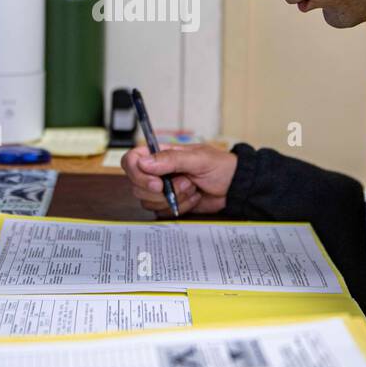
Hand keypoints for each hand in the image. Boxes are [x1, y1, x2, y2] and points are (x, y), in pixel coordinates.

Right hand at [121, 143, 236, 216]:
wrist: (234, 187)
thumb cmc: (220, 166)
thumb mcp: (198, 158)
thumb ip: (170, 159)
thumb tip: (144, 162)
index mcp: (160, 154)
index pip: (131, 160)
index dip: (137, 173)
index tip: (156, 183)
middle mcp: (157, 171)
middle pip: (136, 185)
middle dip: (163, 190)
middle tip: (186, 182)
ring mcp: (162, 189)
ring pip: (148, 201)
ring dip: (174, 198)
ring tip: (193, 187)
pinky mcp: (169, 204)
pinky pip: (162, 212)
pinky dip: (181, 207)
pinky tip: (194, 197)